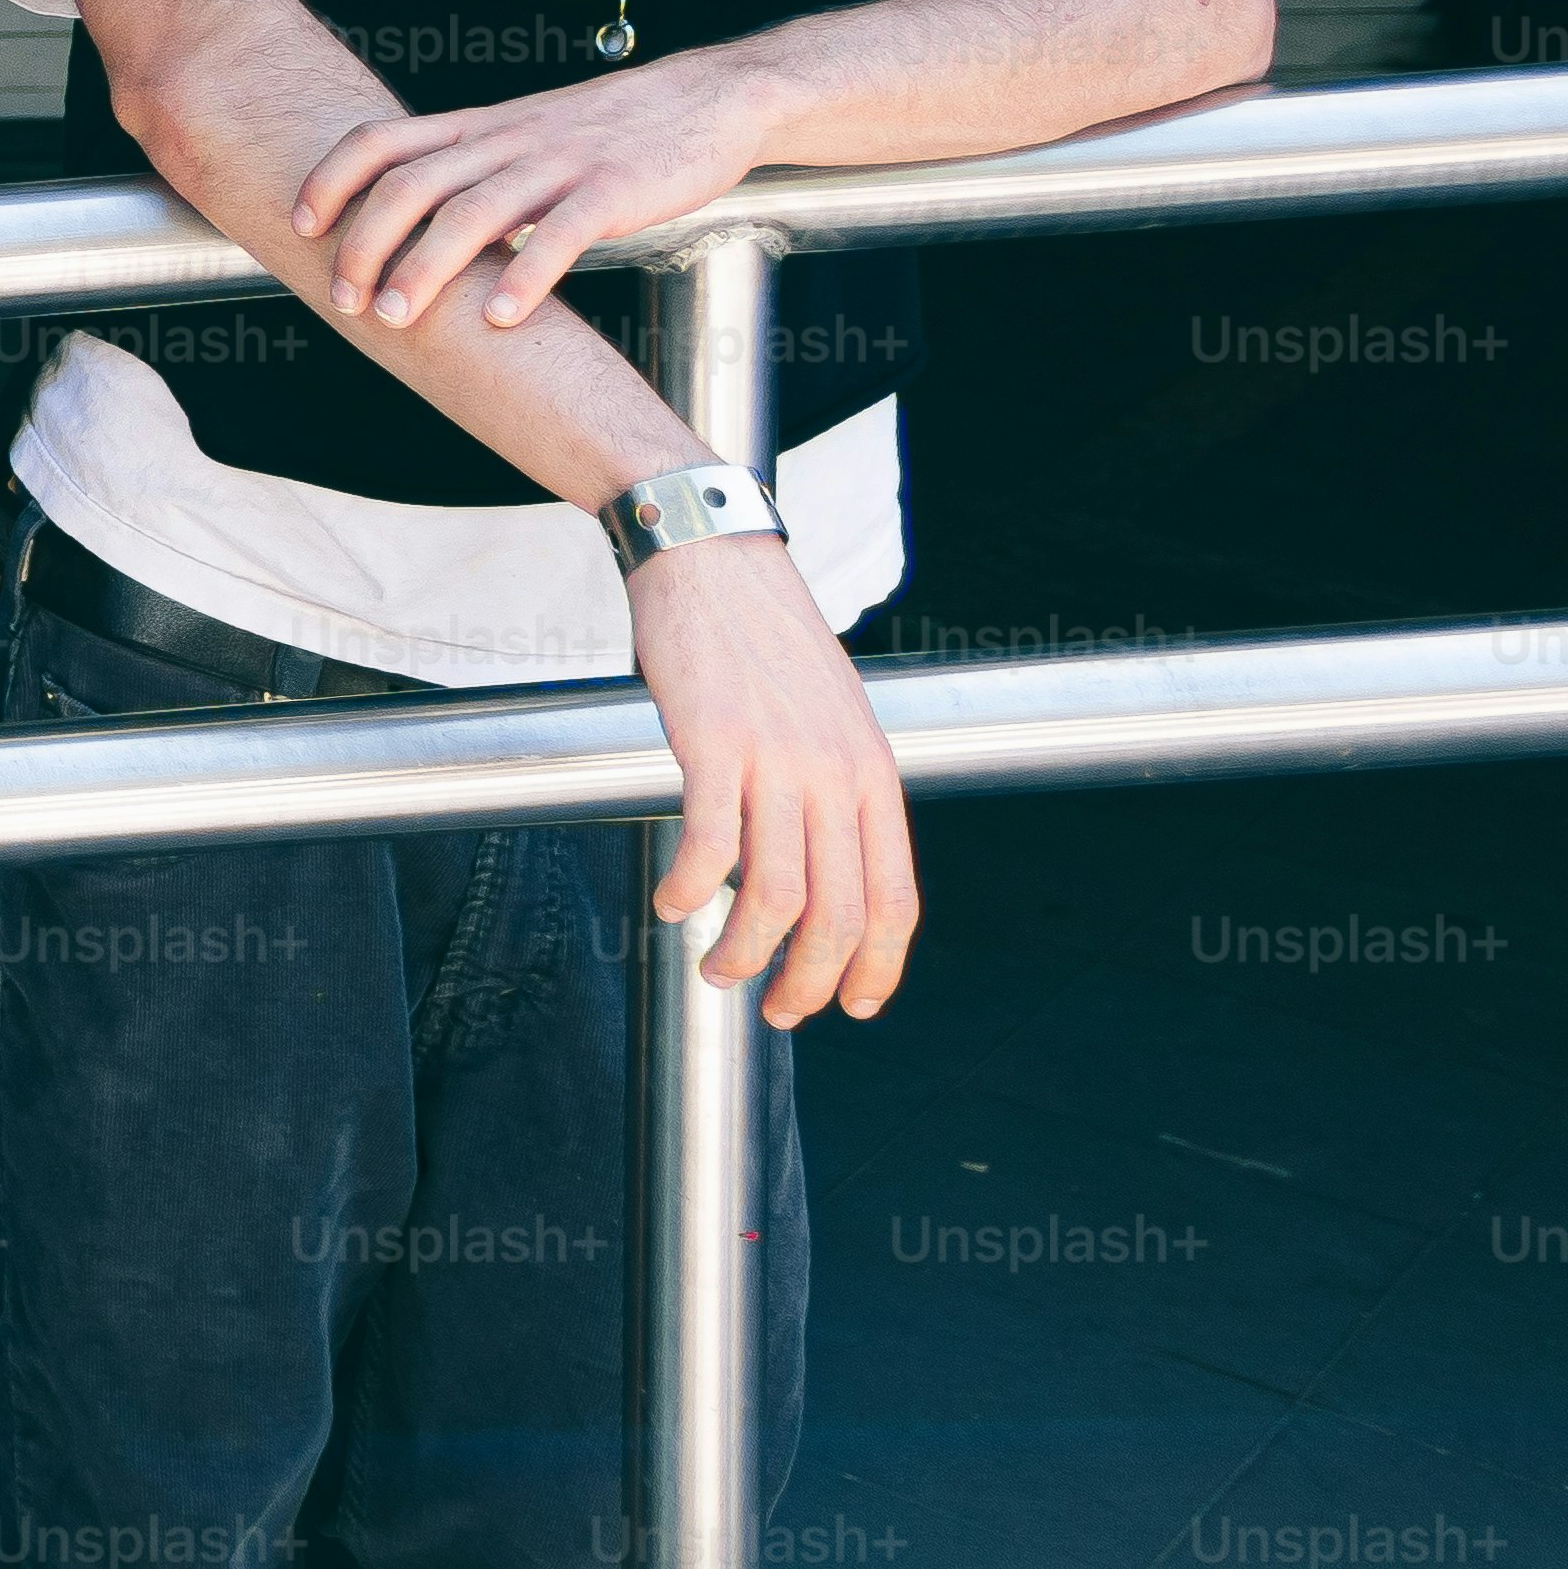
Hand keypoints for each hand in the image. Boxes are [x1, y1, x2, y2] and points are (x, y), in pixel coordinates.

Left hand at [295, 50, 778, 332]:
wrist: (708, 96)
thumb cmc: (609, 127)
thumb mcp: (524, 134)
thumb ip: (471, 165)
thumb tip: (409, 217)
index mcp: (479, 127)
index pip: (380, 141)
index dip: (330, 180)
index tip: (300, 226)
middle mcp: (506, 141)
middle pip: (410, 185)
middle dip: (365, 243)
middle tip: (346, 300)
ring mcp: (558, 163)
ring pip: (472, 211)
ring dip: (425, 268)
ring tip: (397, 318)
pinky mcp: (613, 188)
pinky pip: (562, 233)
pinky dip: (527, 277)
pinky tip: (505, 320)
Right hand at [620, 530, 919, 1025]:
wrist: (713, 560)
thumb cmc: (762, 639)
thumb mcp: (829, 718)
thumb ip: (834, 789)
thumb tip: (819, 867)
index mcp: (872, 774)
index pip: (896, 898)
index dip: (877, 966)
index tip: (851, 1004)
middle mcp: (836, 773)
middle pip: (838, 911)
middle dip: (807, 979)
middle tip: (776, 1008)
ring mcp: (777, 758)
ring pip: (774, 892)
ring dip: (743, 949)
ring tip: (715, 966)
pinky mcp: (714, 742)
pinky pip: (708, 843)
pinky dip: (687, 889)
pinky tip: (671, 903)